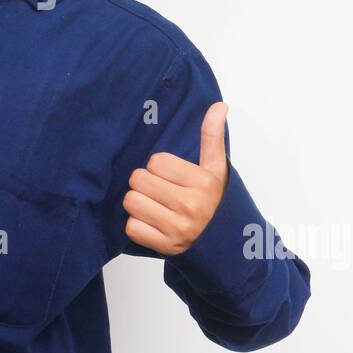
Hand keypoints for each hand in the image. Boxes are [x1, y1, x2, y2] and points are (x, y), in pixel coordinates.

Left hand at [123, 101, 229, 255]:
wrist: (221, 242)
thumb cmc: (213, 200)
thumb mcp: (215, 168)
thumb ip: (212, 136)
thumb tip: (219, 106)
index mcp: (203, 183)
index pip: (156, 161)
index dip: (159, 167)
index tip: (171, 176)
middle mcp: (191, 207)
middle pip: (138, 180)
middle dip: (145, 183)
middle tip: (160, 191)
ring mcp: (178, 229)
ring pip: (131, 202)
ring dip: (138, 204)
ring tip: (156, 206)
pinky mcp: (165, 247)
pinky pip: (131, 227)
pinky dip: (138, 226)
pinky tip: (154, 223)